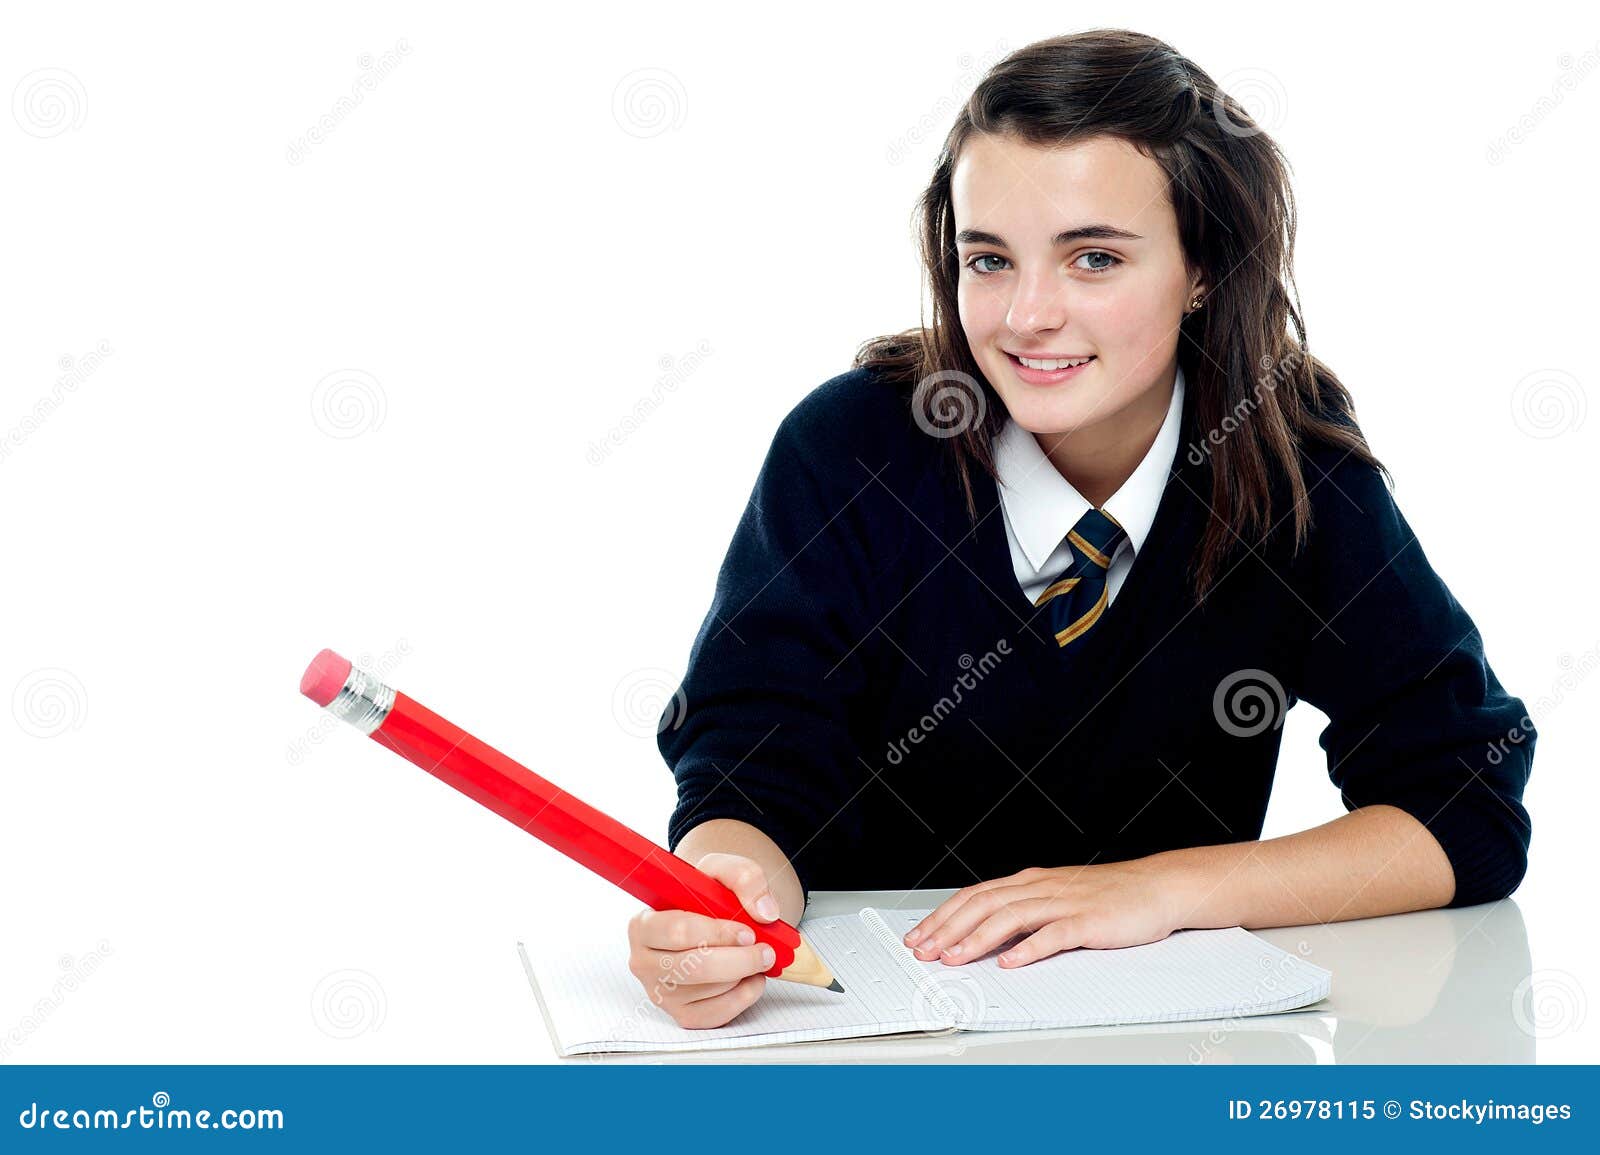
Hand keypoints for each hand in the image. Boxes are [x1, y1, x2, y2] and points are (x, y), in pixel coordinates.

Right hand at [626, 852, 783, 1028]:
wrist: (712, 919)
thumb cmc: (709, 896)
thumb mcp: (724, 872)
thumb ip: (745, 878)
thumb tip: (764, 912)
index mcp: (643, 924)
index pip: (678, 932)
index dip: (717, 933)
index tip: (748, 932)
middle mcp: (644, 962)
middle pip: (694, 968)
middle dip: (739, 960)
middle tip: (766, 951)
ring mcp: (661, 993)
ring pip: (711, 991)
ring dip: (744, 975)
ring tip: (756, 957)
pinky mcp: (681, 1015)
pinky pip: (718, 1014)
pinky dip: (745, 996)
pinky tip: (751, 978)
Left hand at [902, 860, 1186, 967]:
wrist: (1156, 887)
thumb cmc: (1107, 896)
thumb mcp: (1056, 897)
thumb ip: (1023, 911)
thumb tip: (984, 932)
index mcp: (1029, 882)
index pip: (975, 896)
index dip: (943, 916)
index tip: (918, 936)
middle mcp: (1041, 887)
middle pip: (984, 903)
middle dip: (948, 928)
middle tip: (923, 950)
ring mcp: (1064, 902)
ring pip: (1011, 916)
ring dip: (978, 938)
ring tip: (955, 957)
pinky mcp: (1088, 920)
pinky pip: (1054, 934)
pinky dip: (1029, 948)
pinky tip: (1011, 961)